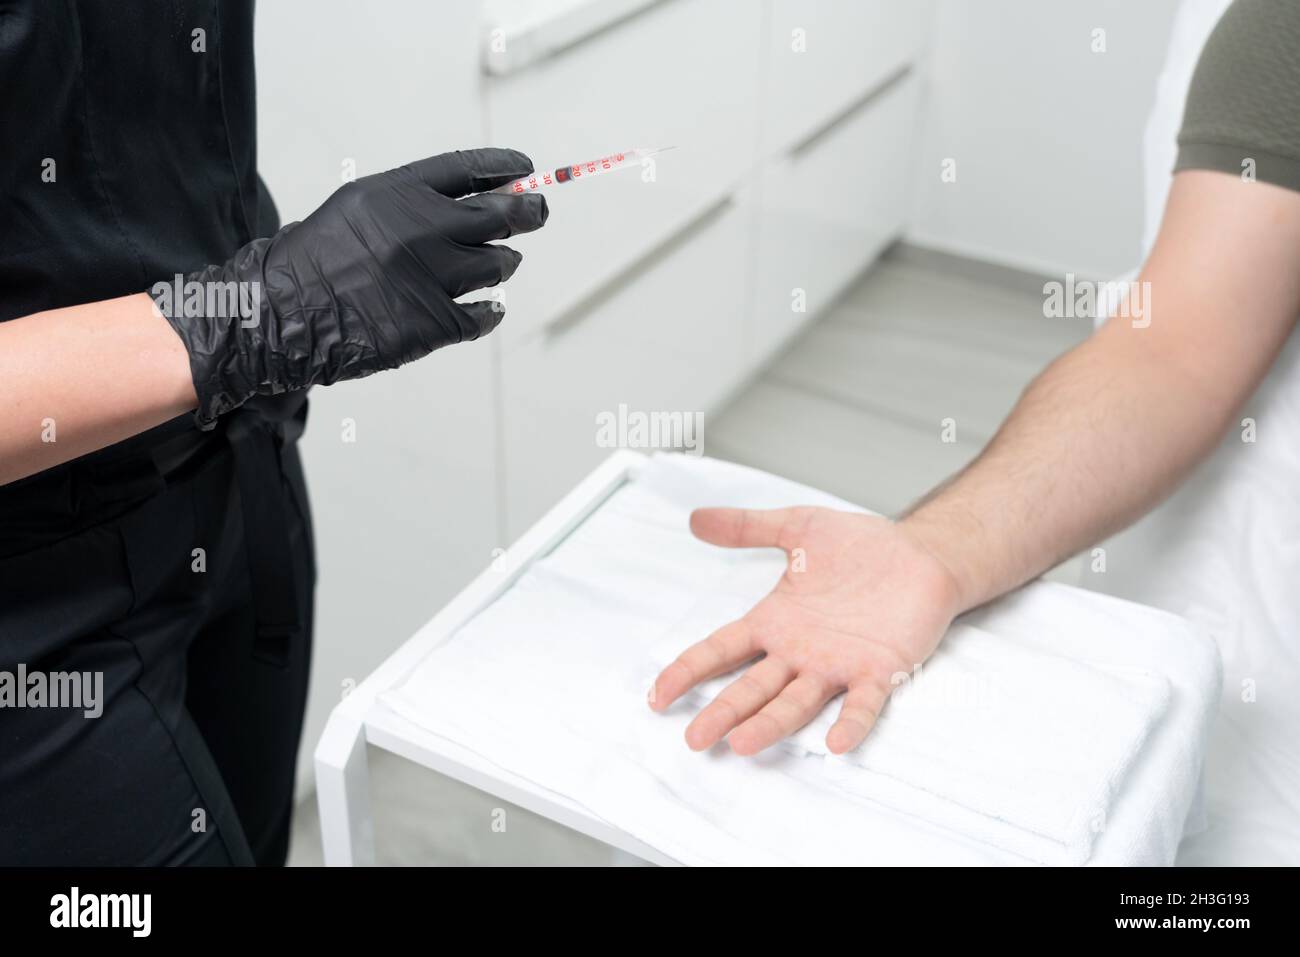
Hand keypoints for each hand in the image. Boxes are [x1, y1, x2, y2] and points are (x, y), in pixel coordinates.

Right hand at [153, 148, 547, 426]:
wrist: (280, 314)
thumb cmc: (313, 261)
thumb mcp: (356, 208)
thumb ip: (409, 203)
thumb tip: (473, 200)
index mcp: (398, 193)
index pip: (469, 169)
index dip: (505, 169)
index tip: (526, 170)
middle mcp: (422, 229)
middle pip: (501, 213)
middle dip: (528, 212)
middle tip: (538, 213)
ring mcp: (432, 277)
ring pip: (499, 264)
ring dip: (503, 264)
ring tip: (497, 265)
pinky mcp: (434, 322)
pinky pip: (485, 314)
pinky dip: (490, 311)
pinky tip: (489, 308)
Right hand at [649, 506, 963, 754]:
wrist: (922, 554)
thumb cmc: (862, 548)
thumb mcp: (797, 528)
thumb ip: (747, 527)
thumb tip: (696, 518)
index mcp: (775, 622)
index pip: (721, 651)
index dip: (689, 671)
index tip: (658, 695)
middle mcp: (800, 652)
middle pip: (751, 688)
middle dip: (722, 713)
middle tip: (695, 738)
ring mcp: (837, 666)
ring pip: (795, 702)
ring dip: (770, 724)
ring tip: (742, 744)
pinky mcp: (880, 670)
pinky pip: (862, 704)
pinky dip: (849, 724)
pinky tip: (834, 743)